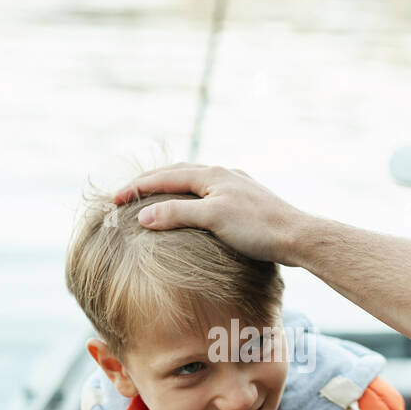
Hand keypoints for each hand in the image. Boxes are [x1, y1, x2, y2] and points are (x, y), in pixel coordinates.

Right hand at [111, 163, 306, 265]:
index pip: (164, 176)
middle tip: (126, 195)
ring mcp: (235, 186)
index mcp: (211, 174)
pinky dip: (189, 197)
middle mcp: (222, 174)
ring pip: (193, 181)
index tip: (114, 199)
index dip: (137, 187)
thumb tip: (143, 216)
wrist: (297, 237)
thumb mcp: (212, 219)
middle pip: (177, 172)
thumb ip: (176, 215)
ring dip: (170, 186)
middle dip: (150, 182)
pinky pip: (208, 192)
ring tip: (153, 196)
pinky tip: (193, 207)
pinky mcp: (245, 200)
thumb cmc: (257, 228)